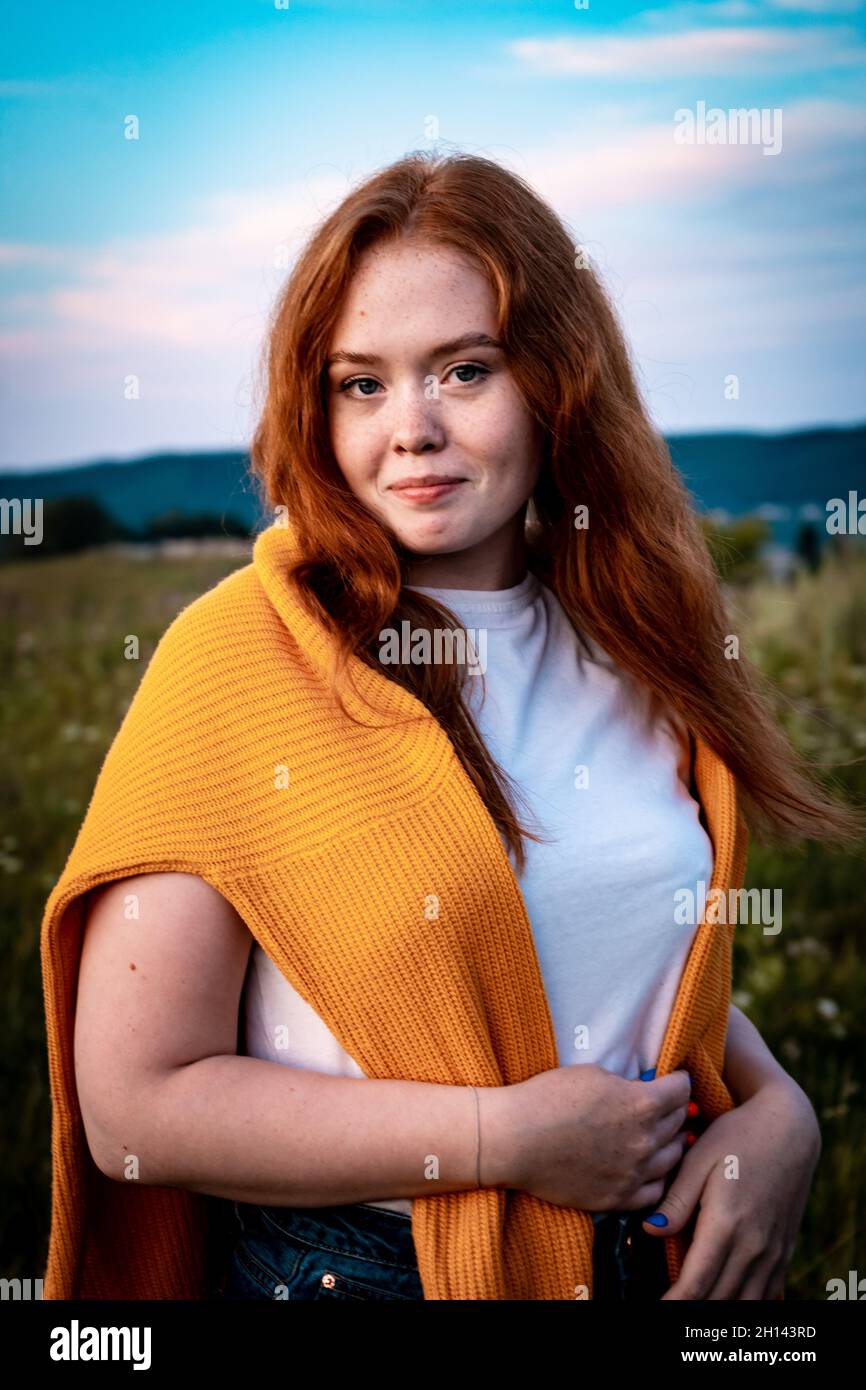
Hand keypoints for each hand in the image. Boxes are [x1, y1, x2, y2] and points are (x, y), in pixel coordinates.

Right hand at [501, 1063, 690, 1210]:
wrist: (516, 1140)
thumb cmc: (548, 1098)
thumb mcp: (593, 1074)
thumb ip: (626, 1084)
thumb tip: (642, 1089)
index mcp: (642, 1104)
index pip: (681, 1090)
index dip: (678, 1081)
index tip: (674, 1080)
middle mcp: (646, 1141)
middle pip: (679, 1123)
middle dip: (675, 1110)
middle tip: (668, 1105)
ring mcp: (634, 1174)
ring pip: (672, 1159)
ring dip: (670, 1143)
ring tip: (661, 1136)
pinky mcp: (618, 1199)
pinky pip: (654, 1192)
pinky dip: (656, 1177)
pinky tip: (648, 1168)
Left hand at [641, 1077, 820, 1298]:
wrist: (789, 1128)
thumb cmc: (738, 1137)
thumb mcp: (699, 1159)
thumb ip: (676, 1200)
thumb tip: (651, 1230)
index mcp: (726, 1225)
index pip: (696, 1283)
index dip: (673, 1302)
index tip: (656, 1307)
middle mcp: (754, 1246)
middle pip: (719, 1298)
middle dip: (691, 1307)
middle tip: (667, 1304)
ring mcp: (773, 1251)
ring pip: (745, 1301)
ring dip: (718, 1306)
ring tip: (693, 1302)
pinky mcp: (784, 1249)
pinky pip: (768, 1292)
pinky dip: (746, 1301)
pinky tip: (729, 1298)